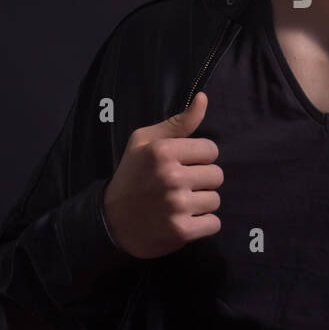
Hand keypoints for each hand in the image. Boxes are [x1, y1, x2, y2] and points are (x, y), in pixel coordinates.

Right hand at [102, 91, 223, 258]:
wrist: (111, 221)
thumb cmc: (131, 175)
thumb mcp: (145, 141)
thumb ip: (178, 122)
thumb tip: (204, 99)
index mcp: (164, 151)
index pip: (211, 150)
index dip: (199, 157)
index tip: (184, 165)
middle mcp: (172, 176)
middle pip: (217, 175)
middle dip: (202, 180)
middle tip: (182, 186)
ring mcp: (177, 205)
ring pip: (215, 200)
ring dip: (202, 203)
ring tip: (181, 203)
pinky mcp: (181, 230)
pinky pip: (213, 223)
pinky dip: (203, 224)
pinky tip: (184, 219)